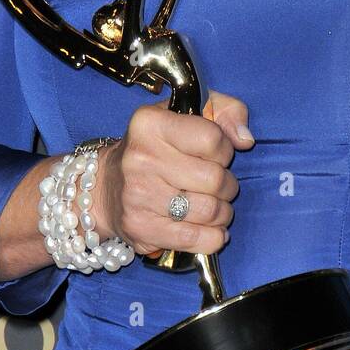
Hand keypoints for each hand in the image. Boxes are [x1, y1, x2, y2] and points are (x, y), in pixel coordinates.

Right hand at [90, 89, 253, 256]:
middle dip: (227, 185)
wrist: (104, 186)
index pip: (212, 138)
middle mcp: (141, 157)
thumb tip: (245, 140)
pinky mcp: (141, 228)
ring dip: (222, 212)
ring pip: (209, 211)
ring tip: (215, 207)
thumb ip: (226, 111)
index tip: (215, 155)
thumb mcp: (188, 111)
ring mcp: (138, 195)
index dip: (224, 150)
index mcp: (151, 123)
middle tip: (218, 185)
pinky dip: (213, 238)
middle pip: (214, 179)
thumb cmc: (157, 146)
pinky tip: (211, 229)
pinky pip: (195, 239)